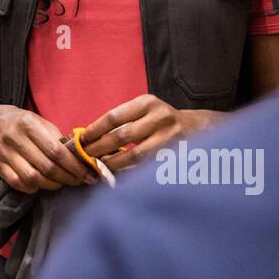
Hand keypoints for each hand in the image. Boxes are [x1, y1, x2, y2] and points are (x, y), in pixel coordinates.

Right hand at [0, 104, 91, 192]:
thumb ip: (59, 139)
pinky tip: (41, 185)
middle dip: (67, 178)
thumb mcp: (42, 123)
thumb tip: (80, 158)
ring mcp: (4, 154)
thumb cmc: (25, 124)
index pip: (56, 151)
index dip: (74, 166)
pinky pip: (17, 183)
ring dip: (52, 185)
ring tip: (62, 183)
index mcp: (29, 124)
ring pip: (32, 178)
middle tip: (79, 181)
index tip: (88, 175)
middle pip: (46, 167)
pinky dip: (32, 188)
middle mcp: (14, 138)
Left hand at [81, 95, 217, 170]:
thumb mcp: (144, 110)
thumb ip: (122, 120)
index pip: (114, 117)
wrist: (196, 129)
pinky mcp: (173, 156)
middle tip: (85, 156)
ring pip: (134, 155)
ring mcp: (168, 138)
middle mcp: (159, 118)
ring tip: (98, 167)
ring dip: (112, 163)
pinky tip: (116, 174)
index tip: (82, 139)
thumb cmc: (160, 120)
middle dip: (99, 148)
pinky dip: (128, 172)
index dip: (95, 129)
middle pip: (122, 135)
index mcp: (147, 103)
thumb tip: (89, 137)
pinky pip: (145, 167)